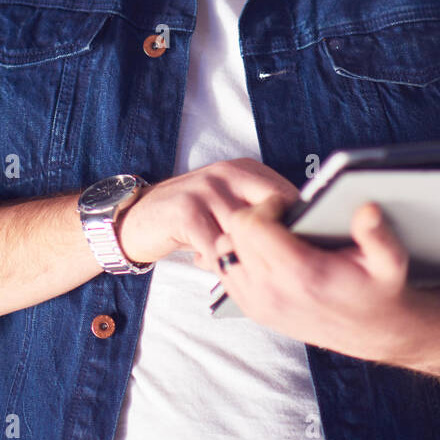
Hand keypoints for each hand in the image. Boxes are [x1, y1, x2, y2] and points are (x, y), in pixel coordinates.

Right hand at [117, 158, 299, 273]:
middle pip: (271, 214)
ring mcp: (207, 188)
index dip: (297, 227)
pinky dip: (219, 264)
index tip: (298, 252)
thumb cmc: (193, 219)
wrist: (139, 218)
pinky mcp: (187, 210)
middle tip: (269, 268)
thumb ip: (258, 218)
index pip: (287, 195)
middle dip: (273, 245)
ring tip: (233, 266)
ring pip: (244, 235)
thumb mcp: (228, 209)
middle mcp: (229, 173)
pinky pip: (217, 247)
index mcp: (247, 170)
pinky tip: (208, 264)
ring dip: (242, 259)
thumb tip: (300, 242)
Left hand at [212, 197, 413, 362]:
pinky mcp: (256, 311)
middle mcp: (273, 292)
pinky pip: (227, 274)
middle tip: (281, 217)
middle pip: (234, 234)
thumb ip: (377, 234)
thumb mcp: (389, 260)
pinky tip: (265, 253)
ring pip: (224, 253)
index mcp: (300, 274)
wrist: (375, 331)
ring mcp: (260, 305)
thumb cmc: (379, 290)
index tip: (288, 206)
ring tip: (272, 233)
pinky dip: (239, 258)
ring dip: (242, 237)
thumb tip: (367, 209)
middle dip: (254, 216)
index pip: (251, 226)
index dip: (267, 205)